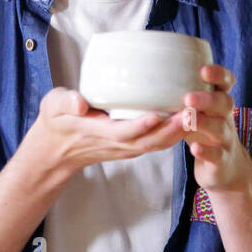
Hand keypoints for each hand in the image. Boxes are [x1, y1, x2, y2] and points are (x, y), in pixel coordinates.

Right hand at [26, 86, 187, 177]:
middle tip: (191, 113)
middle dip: (171, 130)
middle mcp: (117, 144)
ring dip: (178, 133)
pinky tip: (190, 119)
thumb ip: (65, 102)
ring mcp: (126, 148)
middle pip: (148, 142)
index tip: (156, 115)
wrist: (56, 150)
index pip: (122, 132)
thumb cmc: (56, 121)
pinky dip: (175, 134)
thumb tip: (79, 102)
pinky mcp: (133, 146)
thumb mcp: (53, 106)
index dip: (140, 126)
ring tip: (198, 115)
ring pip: (157, 145)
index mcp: (98, 133)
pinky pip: (157, 143)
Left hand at [181, 64, 251, 194]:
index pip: (226, 83)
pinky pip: (217, 155)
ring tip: (188, 119)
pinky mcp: (222, 160)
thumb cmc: (204, 131)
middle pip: (225, 103)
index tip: (203, 70)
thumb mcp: (198, 110)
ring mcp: (225, 139)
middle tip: (189, 97)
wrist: (226, 167)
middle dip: (208, 99)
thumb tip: (150, 70)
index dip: (218, 75)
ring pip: (220, 128)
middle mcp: (225, 118)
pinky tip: (195, 149)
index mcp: (219, 102)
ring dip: (205, 123)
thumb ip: (184, 93)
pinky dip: (207, 152)